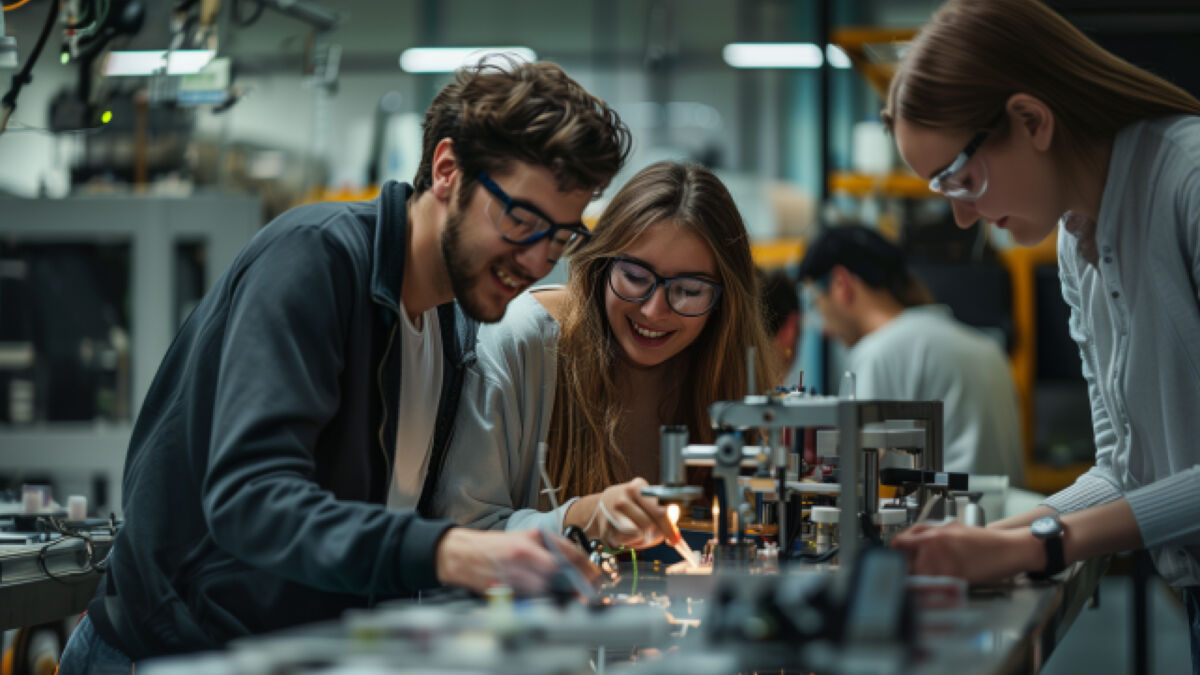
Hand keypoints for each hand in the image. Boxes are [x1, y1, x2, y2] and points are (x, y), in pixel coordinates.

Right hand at [435, 527, 600, 595]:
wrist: (462, 554)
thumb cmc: (495, 546)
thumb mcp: (526, 537)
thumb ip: (551, 546)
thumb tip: (576, 560)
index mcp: (531, 540)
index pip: (567, 554)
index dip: (586, 568)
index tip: (596, 577)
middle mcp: (523, 555)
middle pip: (559, 574)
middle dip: (576, 585)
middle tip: (587, 592)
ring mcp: (513, 574)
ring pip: (545, 590)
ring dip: (560, 596)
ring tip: (571, 598)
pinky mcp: (505, 591)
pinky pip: (528, 600)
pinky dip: (540, 601)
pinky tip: (547, 601)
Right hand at [565, 477, 677, 549]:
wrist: (598, 508)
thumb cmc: (629, 506)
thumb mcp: (645, 500)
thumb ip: (662, 510)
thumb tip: (674, 520)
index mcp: (637, 487)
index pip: (659, 511)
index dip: (669, 527)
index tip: (674, 538)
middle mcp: (622, 497)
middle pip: (649, 525)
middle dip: (654, 534)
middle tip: (653, 536)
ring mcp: (611, 513)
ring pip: (638, 535)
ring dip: (642, 540)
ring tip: (638, 534)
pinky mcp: (604, 529)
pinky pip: (626, 543)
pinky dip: (629, 543)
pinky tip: (626, 536)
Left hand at [890, 521, 1044, 583]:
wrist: (1008, 548)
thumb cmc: (984, 541)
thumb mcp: (953, 529)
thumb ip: (930, 535)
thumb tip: (911, 544)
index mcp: (933, 532)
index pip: (899, 542)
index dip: (895, 553)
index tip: (895, 559)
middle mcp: (934, 544)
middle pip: (904, 560)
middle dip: (905, 567)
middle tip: (910, 573)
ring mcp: (943, 561)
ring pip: (917, 575)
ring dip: (920, 579)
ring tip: (929, 579)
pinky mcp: (955, 575)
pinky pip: (935, 584)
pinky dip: (934, 587)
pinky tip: (940, 585)